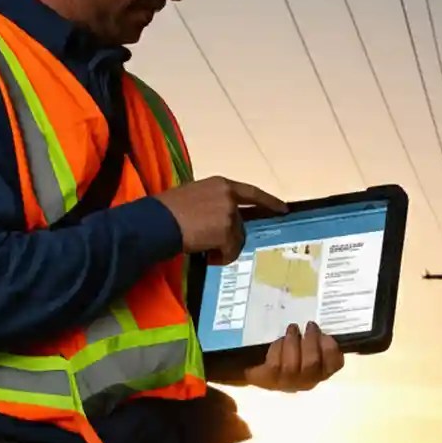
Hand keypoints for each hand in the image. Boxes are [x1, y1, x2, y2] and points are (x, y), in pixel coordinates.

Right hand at [153, 176, 286, 264]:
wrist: (157, 222)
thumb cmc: (166, 210)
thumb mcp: (192, 197)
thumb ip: (210, 203)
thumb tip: (215, 220)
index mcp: (220, 185)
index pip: (251, 193)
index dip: (269, 201)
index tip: (283, 209)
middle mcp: (228, 197)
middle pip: (240, 223)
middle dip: (229, 238)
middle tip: (210, 247)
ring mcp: (228, 214)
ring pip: (235, 239)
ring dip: (223, 249)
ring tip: (205, 252)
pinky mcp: (225, 232)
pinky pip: (230, 251)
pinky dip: (221, 258)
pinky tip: (207, 257)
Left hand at [245, 322, 343, 392]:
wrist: (259, 368)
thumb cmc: (287, 354)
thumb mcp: (304, 346)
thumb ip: (315, 340)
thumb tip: (318, 329)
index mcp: (319, 372)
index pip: (334, 365)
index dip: (332, 350)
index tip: (326, 335)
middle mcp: (306, 381)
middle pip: (312, 363)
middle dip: (311, 341)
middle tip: (310, 326)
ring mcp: (287, 382)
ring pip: (292, 364)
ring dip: (293, 342)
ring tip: (292, 328)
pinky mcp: (270, 379)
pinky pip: (276, 364)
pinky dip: (278, 348)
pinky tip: (279, 340)